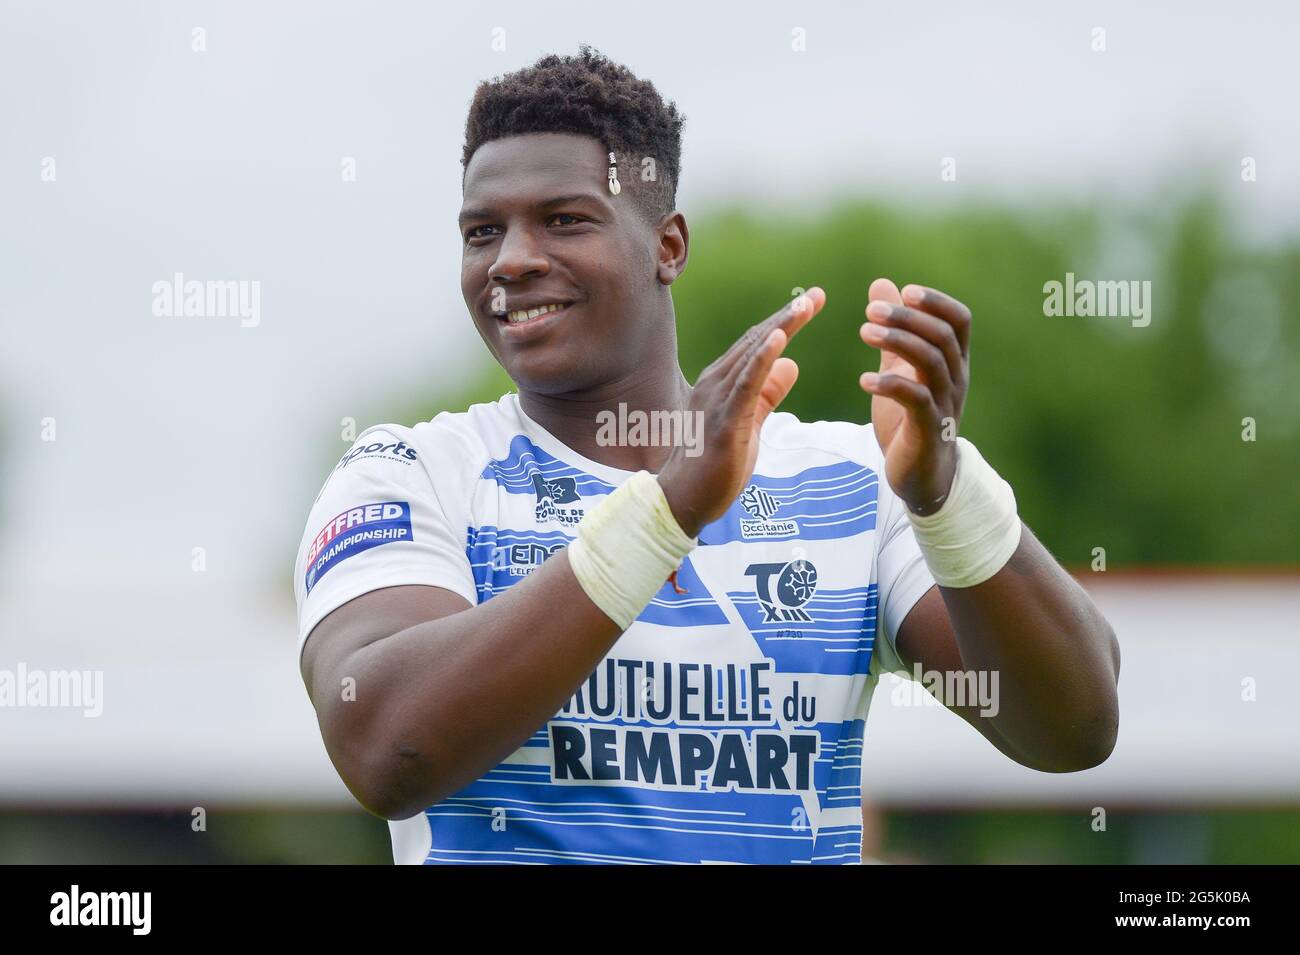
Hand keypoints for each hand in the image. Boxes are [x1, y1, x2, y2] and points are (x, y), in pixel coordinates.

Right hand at [659, 288, 825, 535]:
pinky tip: (780, 338)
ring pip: (752, 355)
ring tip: (805, 305)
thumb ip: (768, 394)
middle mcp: (715, 383)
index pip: (755, 344)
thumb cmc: (712, 467)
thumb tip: (792, 363)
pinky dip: (763, 358)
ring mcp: (717, 400)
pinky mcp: (724, 421)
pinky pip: (746, 383)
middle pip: (756, 341)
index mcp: (721, 383)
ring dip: (780, 328)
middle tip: (816, 294)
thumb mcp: (748, 424)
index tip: (809, 303)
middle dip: (787, 316)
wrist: (681, 501)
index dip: (783, 323)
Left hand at [860, 279, 970, 514]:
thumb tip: (883, 285)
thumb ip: (894, 330)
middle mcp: (955, 379)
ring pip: (931, 363)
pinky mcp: (928, 429)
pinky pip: (916, 400)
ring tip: (864, 332)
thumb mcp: (902, 368)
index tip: (905, 292)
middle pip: (943, 336)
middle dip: (908, 319)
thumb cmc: (911, 418)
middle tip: (870, 311)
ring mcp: (945, 404)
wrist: (922, 475)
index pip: (960, 321)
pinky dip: (890, 385)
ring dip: (898, 343)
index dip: (936, 302)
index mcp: (954, 362)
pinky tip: (864, 380)